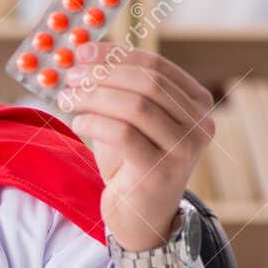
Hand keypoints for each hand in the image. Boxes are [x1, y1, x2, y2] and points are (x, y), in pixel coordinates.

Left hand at [56, 41, 215, 267]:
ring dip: (93, 97)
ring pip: (135, 106)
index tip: (81, 51)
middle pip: (147, 82)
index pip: (156, 66)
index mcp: (197, 103)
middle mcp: (200, 123)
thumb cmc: (131, 163)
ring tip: (67, 99)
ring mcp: (185, 148)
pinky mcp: (162, 170)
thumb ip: (115, 89)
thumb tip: (82, 54)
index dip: (115, 55)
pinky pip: (123, 134)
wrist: (140, 216)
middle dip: (102, 74)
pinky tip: (77, 124)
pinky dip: (93, 123)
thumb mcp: (127, 119)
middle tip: (70, 76)